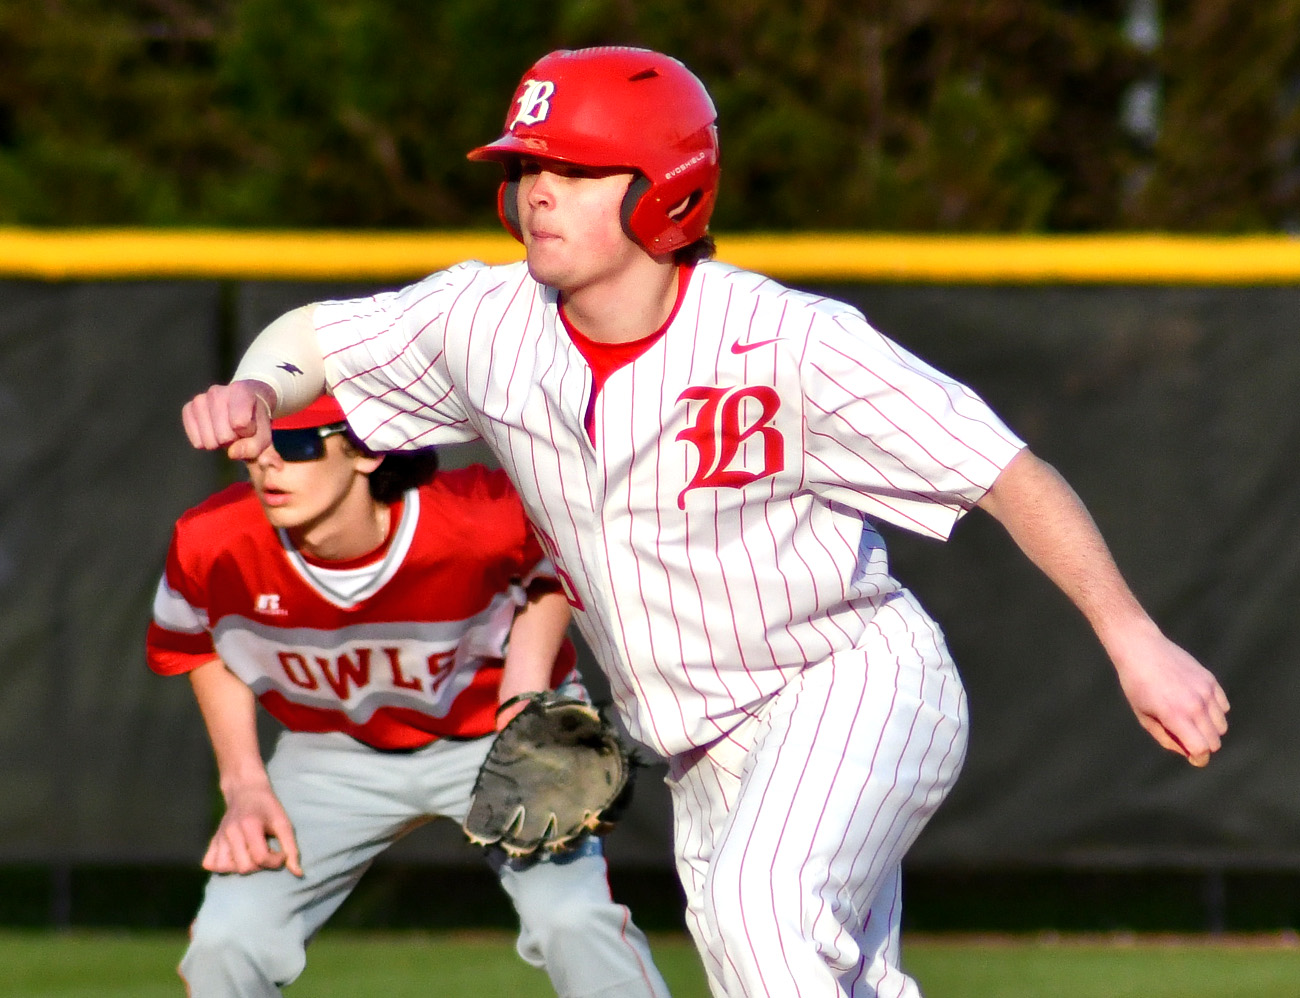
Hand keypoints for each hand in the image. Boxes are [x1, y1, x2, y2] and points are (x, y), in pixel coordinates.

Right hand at [182, 380, 274, 461]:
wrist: (243, 407)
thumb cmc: (254, 422)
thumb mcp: (263, 435)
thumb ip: (255, 447)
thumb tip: (232, 453)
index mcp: (240, 390)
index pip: (240, 424)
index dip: (248, 433)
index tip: (250, 426)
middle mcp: (216, 391)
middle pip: (224, 436)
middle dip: (233, 440)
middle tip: (238, 431)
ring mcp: (199, 399)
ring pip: (208, 441)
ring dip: (219, 443)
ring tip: (226, 431)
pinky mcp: (188, 409)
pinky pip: (196, 440)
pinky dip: (206, 442)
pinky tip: (213, 432)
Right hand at [203, 780, 302, 876]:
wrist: (245, 790)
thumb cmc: (267, 806)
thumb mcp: (283, 823)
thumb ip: (291, 848)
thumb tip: (298, 873)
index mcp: (250, 826)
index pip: (260, 857)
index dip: (275, 861)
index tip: (280, 853)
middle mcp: (231, 832)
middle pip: (243, 867)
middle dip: (259, 866)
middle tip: (266, 853)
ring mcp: (219, 837)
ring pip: (224, 868)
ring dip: (240, 867)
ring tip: (250, 856)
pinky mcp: (212, 840)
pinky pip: (210, 863)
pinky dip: (222, 865)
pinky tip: (235, 858)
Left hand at [1109, 623, 1229, 766]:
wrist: (1141, 649)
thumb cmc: (1136, 685)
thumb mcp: (1144, 717)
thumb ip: (1167, 739)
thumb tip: (1189, 753)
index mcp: (1176, 715)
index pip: (1202, 749)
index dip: (1198, 758)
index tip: (1190, 755)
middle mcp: (1196, 704)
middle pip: (1215, 741)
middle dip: (1201, 745)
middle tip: (1183, 735)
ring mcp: (1206, 691)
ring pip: (1222, 726)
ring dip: (1209, 729)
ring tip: (1187, 718)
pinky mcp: (1211, 680)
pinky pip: (1224, 707)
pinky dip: (1214, 712)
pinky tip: (1195, 704)